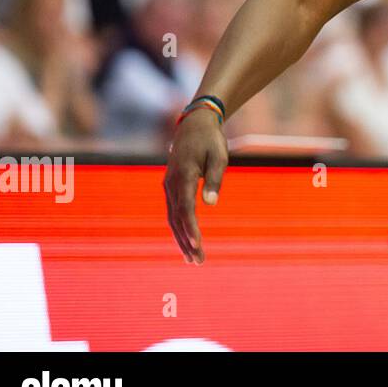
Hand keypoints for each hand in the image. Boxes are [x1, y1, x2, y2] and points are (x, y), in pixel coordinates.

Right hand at [163, 109, 228, 263]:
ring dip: (181, 239)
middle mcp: (171, 184)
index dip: (191, 229)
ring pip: (172, 218)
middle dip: (186, 242)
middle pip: (177, 219)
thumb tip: (210, 204)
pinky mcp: (171, 187)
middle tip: (197, 262)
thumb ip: (215, 180)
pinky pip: (173, 212)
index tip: (197, 245)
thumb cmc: (210, 140)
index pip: (186, 208)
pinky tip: (186, 242)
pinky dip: (179, 228)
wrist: (195, 124)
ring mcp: (168, 186)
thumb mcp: (219, 156)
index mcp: (183, 175)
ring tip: (193, 259)